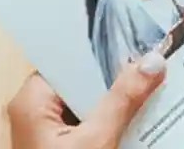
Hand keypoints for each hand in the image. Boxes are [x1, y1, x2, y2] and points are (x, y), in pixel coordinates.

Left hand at [7, 52, 166, 148]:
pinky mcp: (61, 147)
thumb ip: (124, 99)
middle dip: (116, 77)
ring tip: (151, 86)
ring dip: (118, 100)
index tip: (137, 44)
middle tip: (152, 65)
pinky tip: (138, 116)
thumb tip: (151, 62)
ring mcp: (47, 132)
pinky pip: (89, 122)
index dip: (103, 52)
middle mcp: (33, 111)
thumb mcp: (98, 140)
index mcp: (31, 102)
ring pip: (88, 102)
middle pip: (81, 81)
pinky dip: (111, 120)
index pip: (69, 61)